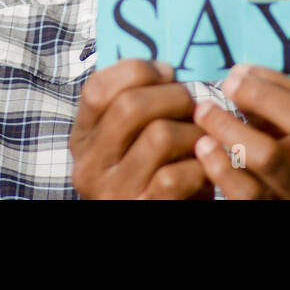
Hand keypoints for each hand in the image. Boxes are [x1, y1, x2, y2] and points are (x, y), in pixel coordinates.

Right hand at [70, 59, 214, 199]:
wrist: (160, 222)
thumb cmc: (154, 175)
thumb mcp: (130, 142)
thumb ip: (136, 109)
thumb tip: (165, 68)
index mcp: (83, 139)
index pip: (96, 88)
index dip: (136, 70)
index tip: (167, 72)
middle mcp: (90, 166)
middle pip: (130, 106)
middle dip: (174, 96)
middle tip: (194, 106)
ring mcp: (114, 192)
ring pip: (159, 135)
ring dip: (193, 132)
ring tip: (203, 139)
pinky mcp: (142, 210)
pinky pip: (176, 175)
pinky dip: (199, 166)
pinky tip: (205, 168)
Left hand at [192, 64, 289, 198]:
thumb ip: (279, 110)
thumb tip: (239, 78)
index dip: (274, 83)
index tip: (239, 71)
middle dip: (262, 97)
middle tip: (227, 84)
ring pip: (272, 158)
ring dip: (232, 128)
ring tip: (205, 112)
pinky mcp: (282, 216)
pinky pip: (248, 192)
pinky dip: (222, 167)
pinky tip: (205, 147)